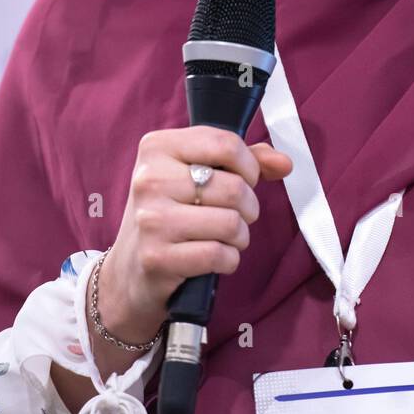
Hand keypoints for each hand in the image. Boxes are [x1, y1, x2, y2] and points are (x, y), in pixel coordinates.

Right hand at [96, 129, 292, 340]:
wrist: (130, 269)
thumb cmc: (171, 213)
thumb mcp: (196, 175)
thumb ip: (244, 161)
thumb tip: (284, 163)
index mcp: (157, 147)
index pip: (225, 143)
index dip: (249, 166)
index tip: (244, 179)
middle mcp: (149, 179)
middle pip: (235, 187)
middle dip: (247, 206)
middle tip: (233, 214)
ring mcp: (151, 219)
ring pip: (231, 222)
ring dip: (239, 236)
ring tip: (222, 237)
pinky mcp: (157, 257)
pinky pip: (220, 254)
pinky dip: (228, 260)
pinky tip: (212, 257)